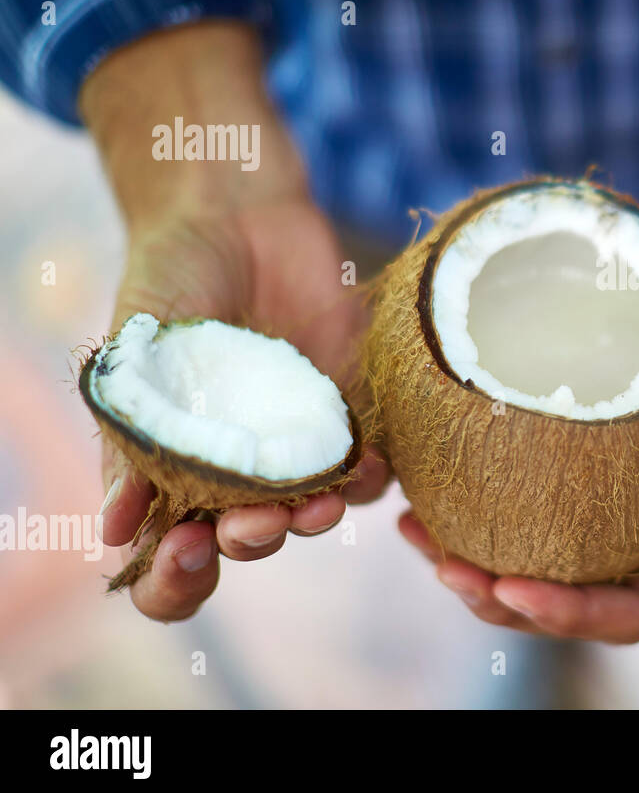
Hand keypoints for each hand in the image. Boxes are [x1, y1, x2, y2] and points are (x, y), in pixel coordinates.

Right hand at [99, 199, 388, 620]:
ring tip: (317, 508)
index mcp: (172, 472)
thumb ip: (128, 436)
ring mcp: (294, 446)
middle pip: (246, 542)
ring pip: (311, 515)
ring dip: (314, 522)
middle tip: (254, 520)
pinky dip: (371, 477)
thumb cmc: (170, 279)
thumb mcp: (135, 352)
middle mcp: (236, 472)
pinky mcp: (347, 413)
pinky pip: (368, 467)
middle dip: (250, 541)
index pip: (168, 562)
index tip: (183, 549)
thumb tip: (114, 528)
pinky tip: (370, 467)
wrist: (237, 214)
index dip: (173, 578)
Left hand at [398, 269, 638, 642]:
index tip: (511, 588)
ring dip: (466, 560)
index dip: (570, 617)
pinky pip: (508, 493)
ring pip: (526, 554)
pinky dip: (460, 499)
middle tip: (444, 566)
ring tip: (414, 533)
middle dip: (498, 598)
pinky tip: (418, 481)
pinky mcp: (564, 453)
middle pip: (565, 597)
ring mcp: (598, 499)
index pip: (631, 612)